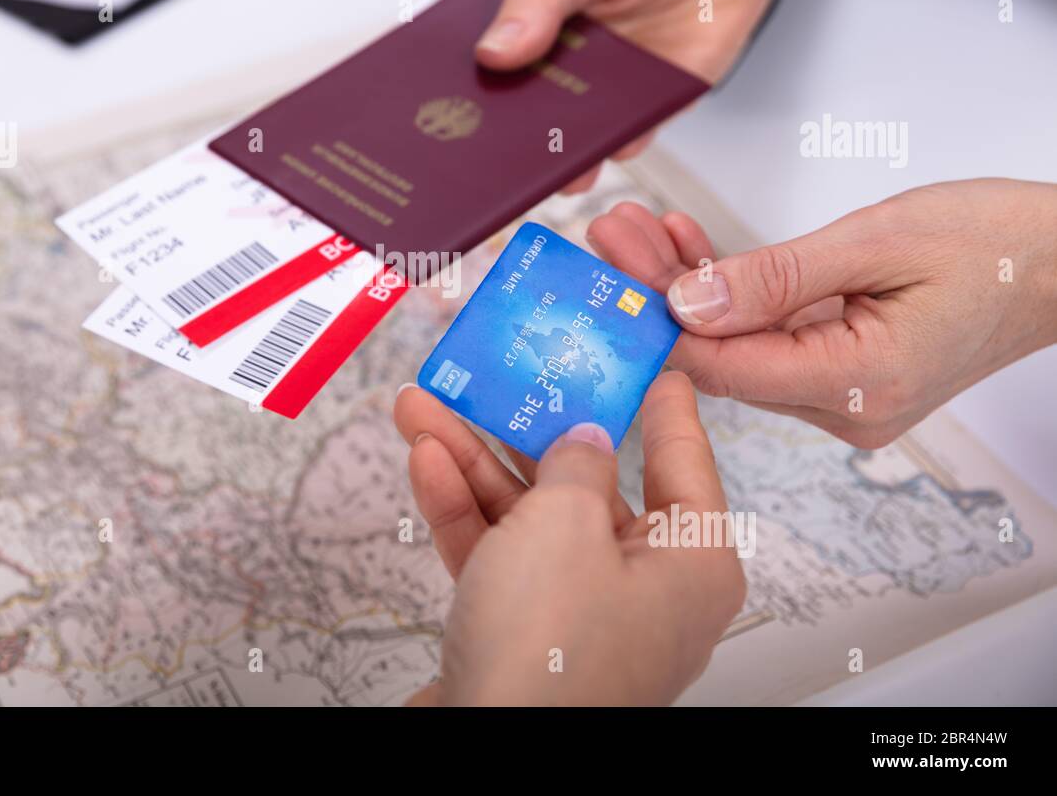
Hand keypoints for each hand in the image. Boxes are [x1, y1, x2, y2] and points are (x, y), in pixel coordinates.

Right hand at [394, 372, 744, 705]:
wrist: (483, 754)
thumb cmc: (550, 654)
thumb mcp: (567, 523)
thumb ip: (575, 464)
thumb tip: (582, 441)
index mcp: (691, 564)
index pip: (682, 461)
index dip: (660, 404)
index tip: (651, 361)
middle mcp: (645, 590)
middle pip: (588, 485)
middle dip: (523, 429)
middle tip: (501, 378)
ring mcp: (582, 616)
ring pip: (530, 517)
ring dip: (474, 463)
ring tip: (425, 410)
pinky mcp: (527, 635)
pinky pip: (500, 557)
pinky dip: (463, 512)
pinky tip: (428, 464)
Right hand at [476, 0, 780, 191]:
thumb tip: (492, 52)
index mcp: (525, 25)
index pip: (478, 68)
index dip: (456, 95)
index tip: (435, 119)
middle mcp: (555, 69)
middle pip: (516, 116)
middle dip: (500, 145)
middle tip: (483, 166)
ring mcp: (598, 95)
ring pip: (567, 140)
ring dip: (557, 162)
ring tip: (548, 174)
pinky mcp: (643, 113)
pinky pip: (624, 141)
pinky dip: (615, 152)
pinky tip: (607, 153)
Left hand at [585, 179, 1056, 447]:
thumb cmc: (996, 245)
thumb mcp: (876, 242)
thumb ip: (776, 278)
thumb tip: (689, 303)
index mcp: (858, 385)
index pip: (724, 366)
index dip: (659, 322)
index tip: (612, 276)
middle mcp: (846, 407)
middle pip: (722, 355)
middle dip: (661, 293)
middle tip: (612, 236)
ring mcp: (844, 397)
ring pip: (740, 344)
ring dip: (689, 287)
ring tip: (637, 231)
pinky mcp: (844, 374)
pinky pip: (771, 337)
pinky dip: (733, 296)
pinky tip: (691, 252)